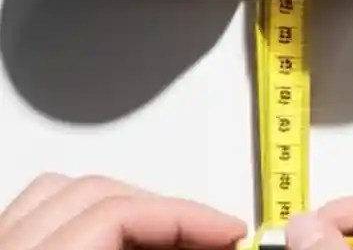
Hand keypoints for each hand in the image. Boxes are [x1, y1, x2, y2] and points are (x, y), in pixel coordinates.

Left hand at [0, 173, 244, 249]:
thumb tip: (223, 248)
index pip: (119, 212)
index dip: (189, 216)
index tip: (231, 232)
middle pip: (94, 193)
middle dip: (167, 211)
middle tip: (214, 237)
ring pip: (59, 193)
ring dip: (127, 205)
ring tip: (172, 236)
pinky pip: (35, 215)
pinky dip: (85, 217)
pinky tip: (120, 241)